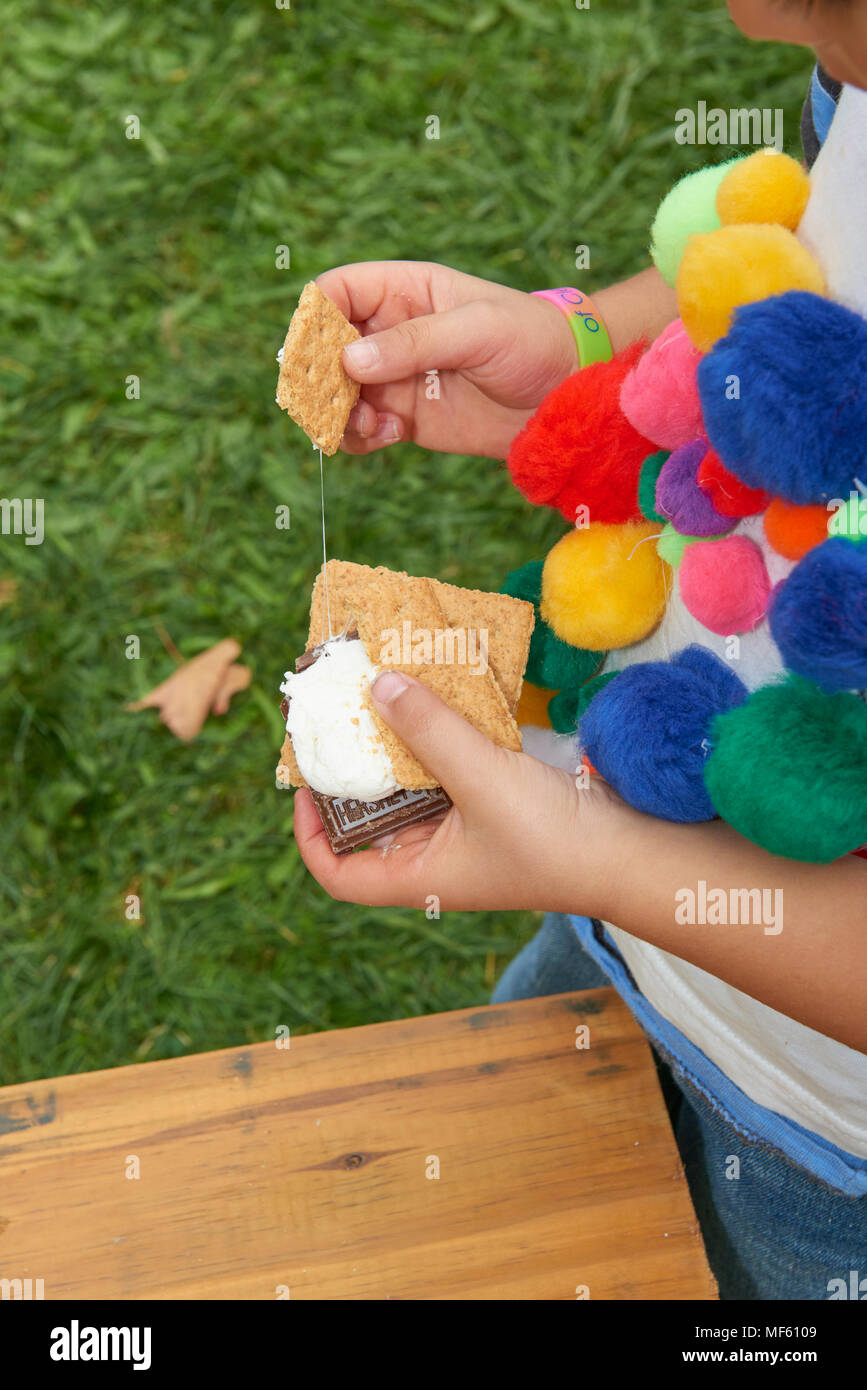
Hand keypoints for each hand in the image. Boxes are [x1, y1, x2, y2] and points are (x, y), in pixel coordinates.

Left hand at [293, 670, 618, 912]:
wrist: (635, 852)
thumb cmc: (554, 840)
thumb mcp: (482, 780)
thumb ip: (429, 730)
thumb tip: (376, 684)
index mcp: (418, 876)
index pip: (339, 872)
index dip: (309, 833)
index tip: (304, 783)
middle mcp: (435, 855)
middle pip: (370, 816)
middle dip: (352, 767)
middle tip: (337, 712)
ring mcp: (466, 828)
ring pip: (411, 784)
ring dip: (397, 741)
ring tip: (379, 690)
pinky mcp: (495, 801)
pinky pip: (450, 767)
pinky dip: (438, 734)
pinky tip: (435, 694)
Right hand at [315, 260, 577, 459]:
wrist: (568, 394)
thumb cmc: (531, 341)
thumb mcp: (477, 330)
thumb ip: (414, 341)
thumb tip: (349, 360)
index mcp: (404, 290)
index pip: (336, 292)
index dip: (316, 318)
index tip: (320, 352)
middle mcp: (390, 332)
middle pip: (325, 348)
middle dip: (320, 377)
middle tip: (338, 402)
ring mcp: (394, 378)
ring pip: (336, 394)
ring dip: (337, 413)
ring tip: (368, 426)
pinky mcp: (404, 418)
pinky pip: (359, 430)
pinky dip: (358, 438)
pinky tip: (387, 437)